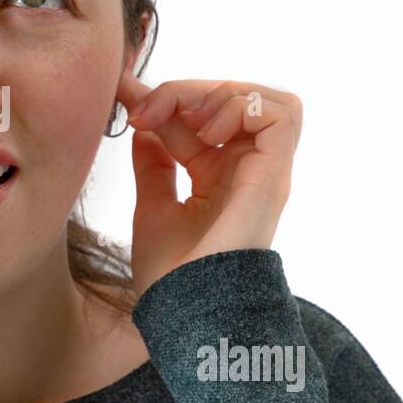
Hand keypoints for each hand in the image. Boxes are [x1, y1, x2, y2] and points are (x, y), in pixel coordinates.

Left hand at [115, 73, 301, 294]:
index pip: (197, 118)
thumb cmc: (173, 276)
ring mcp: (264, 172)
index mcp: (219, 179)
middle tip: (143, 108)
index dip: (163, 98)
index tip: (122, 93)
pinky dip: (241, 107)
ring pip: (261, 98)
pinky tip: (204, 131)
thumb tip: (143, 128)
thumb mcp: (153, 208)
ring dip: (216, 94)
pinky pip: (281, 115)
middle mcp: (246, 172)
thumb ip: (154, 168)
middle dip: (184, 91)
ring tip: (182, 119)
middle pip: (230, 99)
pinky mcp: (275, 175)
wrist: (188, 311)